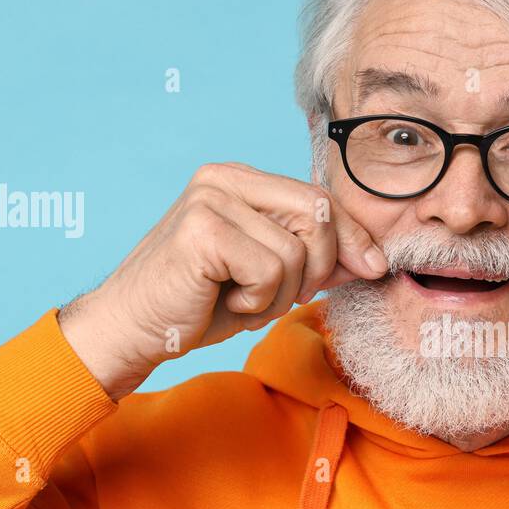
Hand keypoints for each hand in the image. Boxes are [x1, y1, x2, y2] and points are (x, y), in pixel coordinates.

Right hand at [58, 162, 386, 399]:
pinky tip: (222, 300)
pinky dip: (256, 300)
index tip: (373, 267)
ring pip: (295, 252)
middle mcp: (225, 178)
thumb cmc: (199, 305)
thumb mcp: (270, 279)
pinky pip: (270, 269)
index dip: (355, 236)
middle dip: (315, 269)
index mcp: (241, 180)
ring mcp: (211, 199)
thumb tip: (374, 259)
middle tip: (270, 295)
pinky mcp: (202, 229)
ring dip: (277, 294)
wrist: (134, 330)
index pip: (321, 198)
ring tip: (237, 299)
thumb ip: (315, 260)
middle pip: (318, 215)